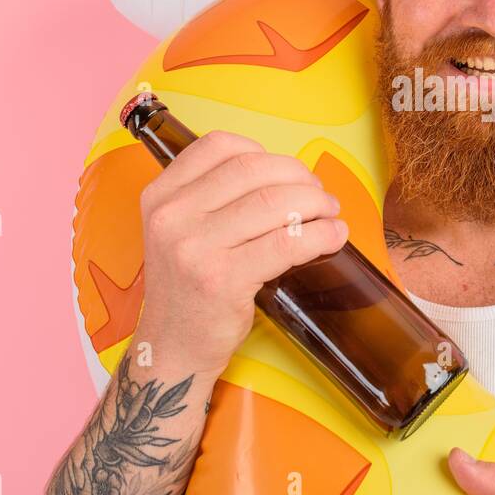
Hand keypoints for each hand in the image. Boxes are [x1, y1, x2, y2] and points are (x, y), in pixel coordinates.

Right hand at [136, 130, 347, 373]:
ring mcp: (194, 247)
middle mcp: (172, 216)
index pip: (219, 146)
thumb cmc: (189, 288)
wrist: (174, 348)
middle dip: (299, 176)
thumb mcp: (181, 231)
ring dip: (316, 203)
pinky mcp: (223, 279)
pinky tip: (333, 237)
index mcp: (160, 195)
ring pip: (274, 203)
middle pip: (254, 170)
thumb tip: (284, 173)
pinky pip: (287, 242)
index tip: (286, 171)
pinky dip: (321, 235)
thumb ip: (215, 197)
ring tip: (330, 214)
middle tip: (319, 195)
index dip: (264, 151)